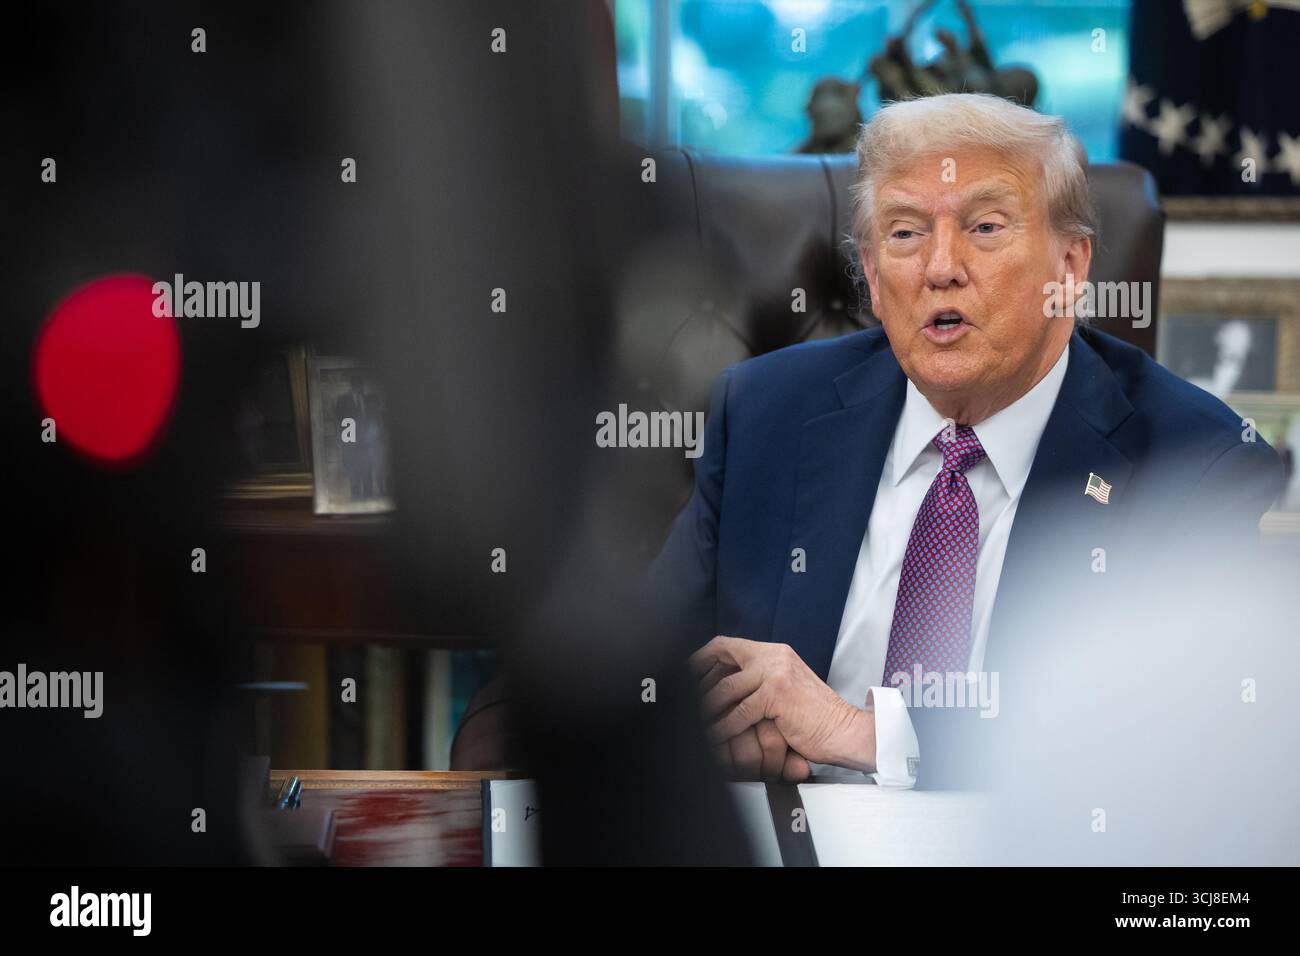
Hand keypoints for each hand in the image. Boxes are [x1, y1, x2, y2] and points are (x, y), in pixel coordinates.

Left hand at [691, 636, 875, 772]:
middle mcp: (774, 656)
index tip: (684, 672)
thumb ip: (758, 680)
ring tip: (692, 723)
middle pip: (721, 659)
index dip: (702, 658)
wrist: (845, 730)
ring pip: (724, 689)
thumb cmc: (815, 716)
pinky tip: (714, 739)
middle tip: (682, 699)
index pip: (727, 644)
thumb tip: (720, 686)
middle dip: (697, 681)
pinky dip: (722, 729)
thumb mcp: (785, 687)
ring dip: (705, 710)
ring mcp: (775, 673)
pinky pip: (738, 713)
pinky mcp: (777, 695)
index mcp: (775, 652)